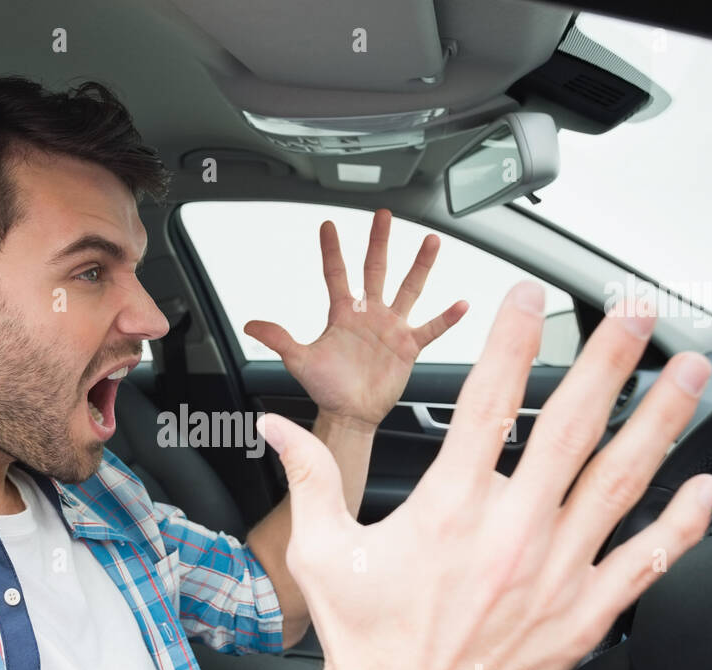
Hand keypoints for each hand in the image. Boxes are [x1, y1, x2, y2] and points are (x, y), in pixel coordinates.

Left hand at [244, 208, 467, 429]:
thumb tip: (250, 324)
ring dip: (420, 265)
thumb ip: (279, 339)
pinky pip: (431, 328)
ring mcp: (391, 327)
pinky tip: (461, 303)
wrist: (350, 414)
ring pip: (409, 288)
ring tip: (431, 241)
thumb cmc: (326, 387)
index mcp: (342, 313)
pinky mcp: (408, 346)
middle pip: (376, 269)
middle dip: (379, 241)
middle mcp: (369, 314)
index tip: (328, 225)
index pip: (336, 273)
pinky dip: (446, 317)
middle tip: (383, 214)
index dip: (331, 250)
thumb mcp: (300, 360)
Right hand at [254, 281, 711, 669]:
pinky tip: (703, 485)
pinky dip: (681, 521)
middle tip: (634, 311)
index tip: (528, 298)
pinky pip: (646, 560)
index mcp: (448, 508)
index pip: (485, 400)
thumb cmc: (364, 643)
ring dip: (658, 417)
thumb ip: (308, 477)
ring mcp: (555, 573)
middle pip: (571, 424)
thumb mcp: (322, 552)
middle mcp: (511, 532)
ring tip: (685, 371)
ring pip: (620, 479)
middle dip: (607, 358)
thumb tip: (273, 426)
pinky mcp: (583, 615)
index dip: (510, 339)